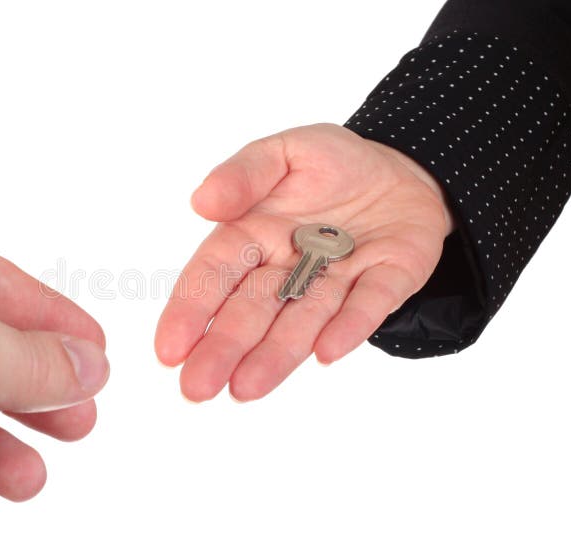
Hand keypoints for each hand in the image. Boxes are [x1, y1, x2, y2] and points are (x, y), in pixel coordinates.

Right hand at [155, 124, 453, 401]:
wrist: (402, 169)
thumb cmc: (332, 163)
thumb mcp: (284, 151)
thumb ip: (245, 173)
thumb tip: (202, 202)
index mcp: (254, 235)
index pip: (214, 274)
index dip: (190, 310)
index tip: (168, 349)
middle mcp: (289, 269)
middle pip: (251, 311)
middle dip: (224, 348)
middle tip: (196, 388)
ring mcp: (337, 281)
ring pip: (301, 320)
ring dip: (276, 354)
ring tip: (246, 389)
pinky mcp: (386, 281)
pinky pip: (367, 304)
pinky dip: (349, 326)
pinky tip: (327, 352)